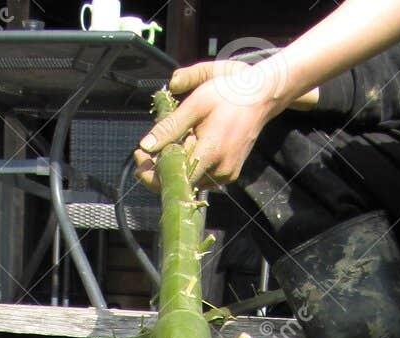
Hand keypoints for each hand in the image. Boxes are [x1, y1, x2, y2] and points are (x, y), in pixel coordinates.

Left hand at [134, 58, 315, 189]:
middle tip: (143, 152)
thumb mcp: (196, 104)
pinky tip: (190, 146)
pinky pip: (202, 176)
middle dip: (159, 167)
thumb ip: (170, 127)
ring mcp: (226, 176)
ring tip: (175, 142)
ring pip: (190, 179)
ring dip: (177, 165)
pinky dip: (191, 165)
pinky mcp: (229, 175)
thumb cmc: (228, 94)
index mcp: (210, 152)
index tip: (139, 156)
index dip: (153, 171)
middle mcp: (219, 171)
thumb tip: (145, 146)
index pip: (174, 176)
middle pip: (180, 180)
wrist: (260, 97)